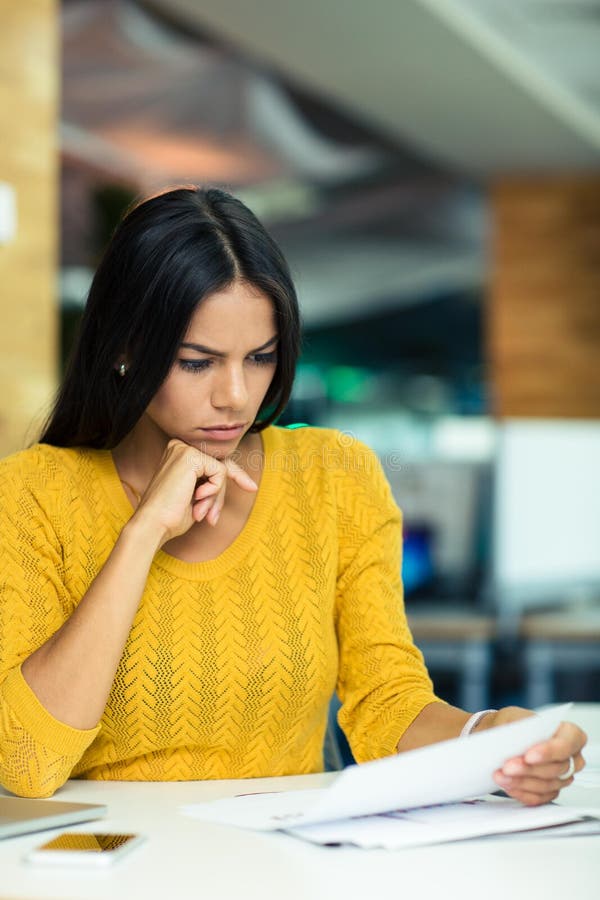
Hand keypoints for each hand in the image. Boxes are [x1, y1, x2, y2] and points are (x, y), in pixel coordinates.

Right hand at [132, 439, 256, 543]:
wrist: (154, 524)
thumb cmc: (171, 516)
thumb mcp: (198, 496)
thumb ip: (212, 482)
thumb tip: (240, 477)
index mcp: (178, 453)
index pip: (214, 460)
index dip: (235, 474)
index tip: (252, 487)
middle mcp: (180, 446)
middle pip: (220, 464)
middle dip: (222, 492)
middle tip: (213, 517)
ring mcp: (184, 448)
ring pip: (221, 470)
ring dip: (215, 497)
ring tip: (200, 512)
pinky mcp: (190, 455)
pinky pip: (220, 472)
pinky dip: (214, 491)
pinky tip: (197, 499)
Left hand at [479, 707, 586, 805]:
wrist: (504, 736)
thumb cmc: (515, 724)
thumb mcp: (515, 718)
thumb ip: (520, 729)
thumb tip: (518, 741)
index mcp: (569, 734)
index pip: (568, 744)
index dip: (549, 752)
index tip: (529, 755)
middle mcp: (570, 757)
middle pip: (557, 768)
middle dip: (529, 769)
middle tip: (508, 767)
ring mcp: (562, 776)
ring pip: (547, 785)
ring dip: (521, 782)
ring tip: (502, 776)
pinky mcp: (550, 791)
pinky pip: (540, 798)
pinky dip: (522, 792)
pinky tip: (508, 785)